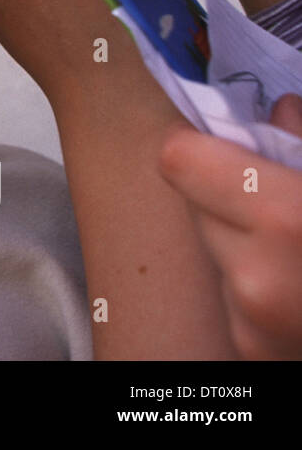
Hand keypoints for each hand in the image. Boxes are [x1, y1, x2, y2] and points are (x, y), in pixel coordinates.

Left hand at [160, 93, 301, 358]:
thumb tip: (279, 112)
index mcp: (287, 222)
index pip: (179, 159)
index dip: (202, 141)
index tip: (229, 138)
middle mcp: (257, 280)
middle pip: (194, 202)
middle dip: (230, 188)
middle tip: (282, 191)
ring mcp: (253, 325)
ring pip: (216, 250)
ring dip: (246, 237)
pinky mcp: (255, 354)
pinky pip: (234, 293)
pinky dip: (260, 279)